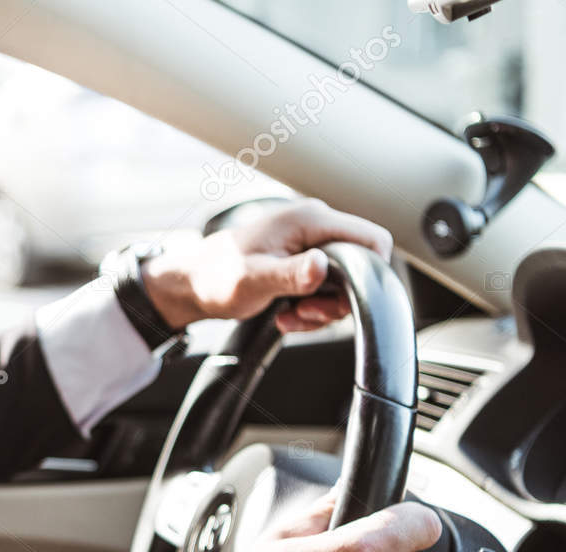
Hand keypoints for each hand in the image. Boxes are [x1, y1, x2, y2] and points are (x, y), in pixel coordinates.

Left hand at [141, 198, 393, 334]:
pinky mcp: (304, 262)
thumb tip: (323, 267)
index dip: (370, 273)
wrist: (193, 283)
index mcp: (310, 220)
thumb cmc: (215, 276)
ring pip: (344, 283)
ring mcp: (310, 244)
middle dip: (338, 299)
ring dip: (321, 309)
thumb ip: (291, 274)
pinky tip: (287, 315)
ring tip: (290, 316)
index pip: (372, 239)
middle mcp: (316, 227)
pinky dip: (311, 309)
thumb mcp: (253, 279)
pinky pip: (325, 289)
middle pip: (361, 265)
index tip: (339, 301)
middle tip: (305, 314)